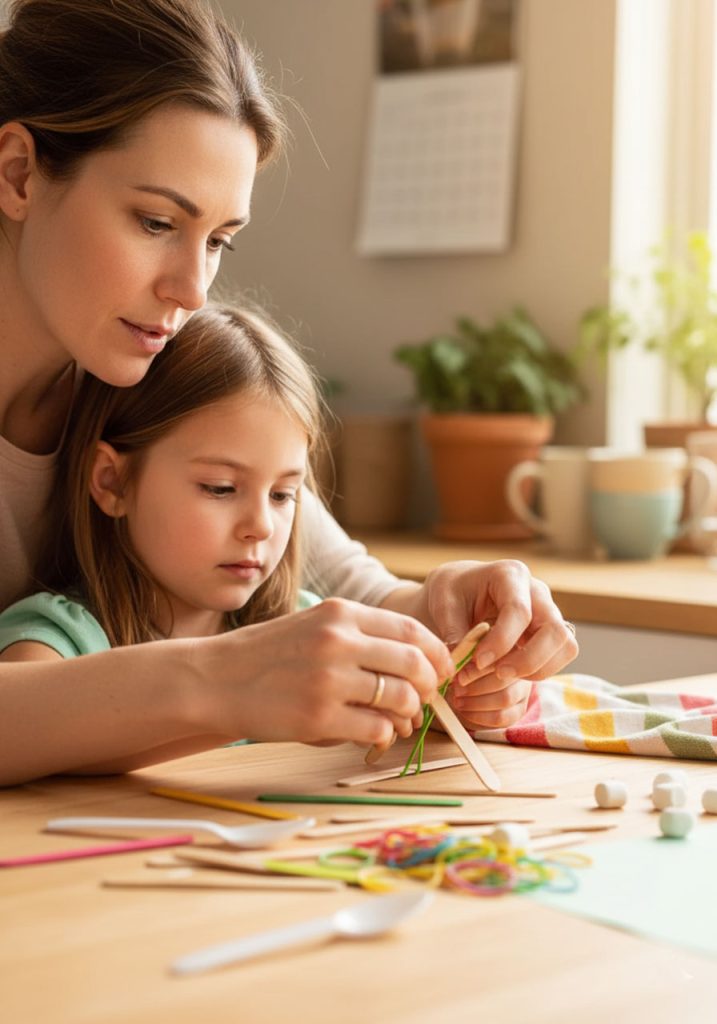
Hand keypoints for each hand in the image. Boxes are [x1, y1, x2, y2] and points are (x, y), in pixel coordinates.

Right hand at [200, 598, 453, 746]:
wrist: (216, 678)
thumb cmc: (269, 655)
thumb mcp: (315, 625)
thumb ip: (361, 636)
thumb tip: (418, 661)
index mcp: (341, 613)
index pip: (412, 630)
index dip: (437, 654)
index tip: (442, 670)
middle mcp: (339, 641)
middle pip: (415, 664)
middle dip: (430, 686)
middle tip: (424, 699)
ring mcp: (329, 680)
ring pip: (402, 699)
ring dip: (408, 714)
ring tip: (396, 719)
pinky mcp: (319, 717)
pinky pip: (377, 729)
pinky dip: (385, 735)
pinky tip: (372, 734)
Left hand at [394, 559, 577, 728]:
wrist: (460, 592)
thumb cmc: (452, 592)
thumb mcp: (443, 603)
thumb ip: (452, 630)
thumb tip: (460, 659)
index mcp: (510, 575)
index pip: (519, 611)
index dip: (501, 641)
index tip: (478, 662)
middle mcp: (537, 592)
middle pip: (554, 630)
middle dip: (528, 659)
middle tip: (498, 674)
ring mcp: (548, 612)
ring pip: (565, 646)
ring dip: (537, 669)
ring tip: (502, 676)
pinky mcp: (549, 633)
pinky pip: (560, 656)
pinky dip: (539, 672)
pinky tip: (510, 675)